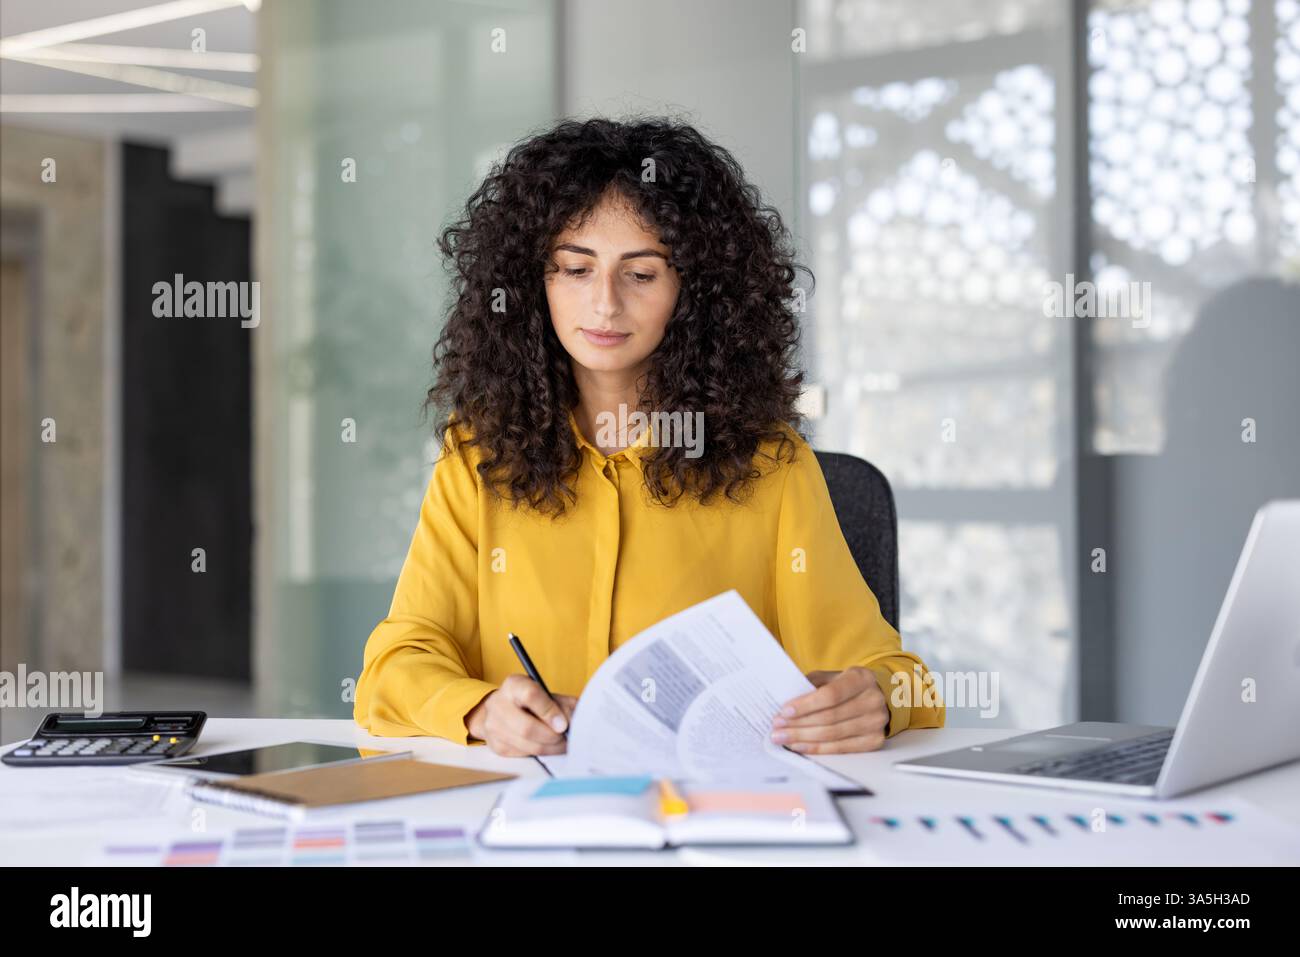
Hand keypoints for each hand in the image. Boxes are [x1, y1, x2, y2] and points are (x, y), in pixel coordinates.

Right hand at [465, 674, 577, 756]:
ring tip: (562, 743)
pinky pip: (525, 754)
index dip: (549, 711)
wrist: (503, 709)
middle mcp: (498, 704)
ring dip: (551, 748)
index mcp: (514, 685)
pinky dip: (542, 753)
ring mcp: (494, 727)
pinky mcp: (497, 746)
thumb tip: (572, 722)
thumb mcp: (548, 694)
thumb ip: (562, 704)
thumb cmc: (532, 701)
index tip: (563, 723)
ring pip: (528, 745)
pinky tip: (548, 746)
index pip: (530, 695)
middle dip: (552, 736)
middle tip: (565, 737)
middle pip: (527, 727)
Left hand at [770, 667, 889, 753]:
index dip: (805, 705)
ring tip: (783, 738)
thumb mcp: (831, 677)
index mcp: (861, 678)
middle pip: (830, 718)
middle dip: (798, 724)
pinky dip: (817, 748)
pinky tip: (800, 746)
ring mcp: (876, 722)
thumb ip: (811, 684)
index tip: (784, 711)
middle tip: (777, 728)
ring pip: (833, 735)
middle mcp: (872, 700)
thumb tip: (784, 699)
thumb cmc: (847, 686)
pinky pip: (840, 748)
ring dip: (803, 738)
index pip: (830, 695)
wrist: (878, 696)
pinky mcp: (873, 741)